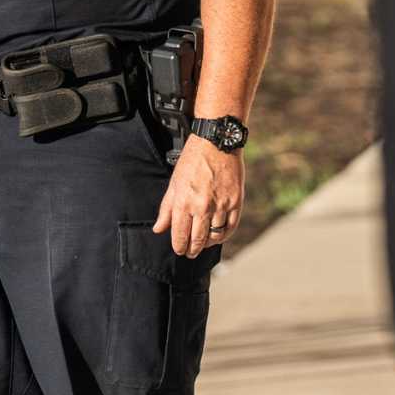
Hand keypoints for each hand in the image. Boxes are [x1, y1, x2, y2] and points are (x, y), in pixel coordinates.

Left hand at [152, 135, 243, 256]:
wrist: (216, 142)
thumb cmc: (193, 160)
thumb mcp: (174, 182)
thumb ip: (166, 209)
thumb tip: (158, 229)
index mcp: (184, 201)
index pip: (179, 235)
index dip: (179, 247)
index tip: (179, 250)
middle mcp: (202, 206)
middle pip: (197, 240)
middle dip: (192, 250)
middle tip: (190, 253)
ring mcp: (221, 205)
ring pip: (214, 236)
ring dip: (208, 244)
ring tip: (203, 244)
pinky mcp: (236, 201)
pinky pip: (230, 226)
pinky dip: (224, 235)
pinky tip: (218, 236)